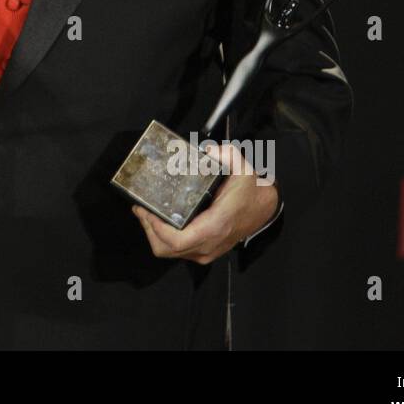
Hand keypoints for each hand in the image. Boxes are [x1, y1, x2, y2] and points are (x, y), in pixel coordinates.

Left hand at [132, 142, 279, 264]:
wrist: (263, 209)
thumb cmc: (250, 191)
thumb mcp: (241, 168)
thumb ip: (225, 155)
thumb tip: (207, 150)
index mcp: (214, 226)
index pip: (176, 240)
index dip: (155, 228)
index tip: (144, 210)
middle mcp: (208, 245)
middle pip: (166, 249)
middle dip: (148, 229)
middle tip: (140, 209)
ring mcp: (206, 252)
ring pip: (169, 253)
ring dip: (154, 234)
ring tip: (146, 214)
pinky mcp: (205, 252)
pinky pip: (177, 252)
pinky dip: (164, 239)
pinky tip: (160, 222)